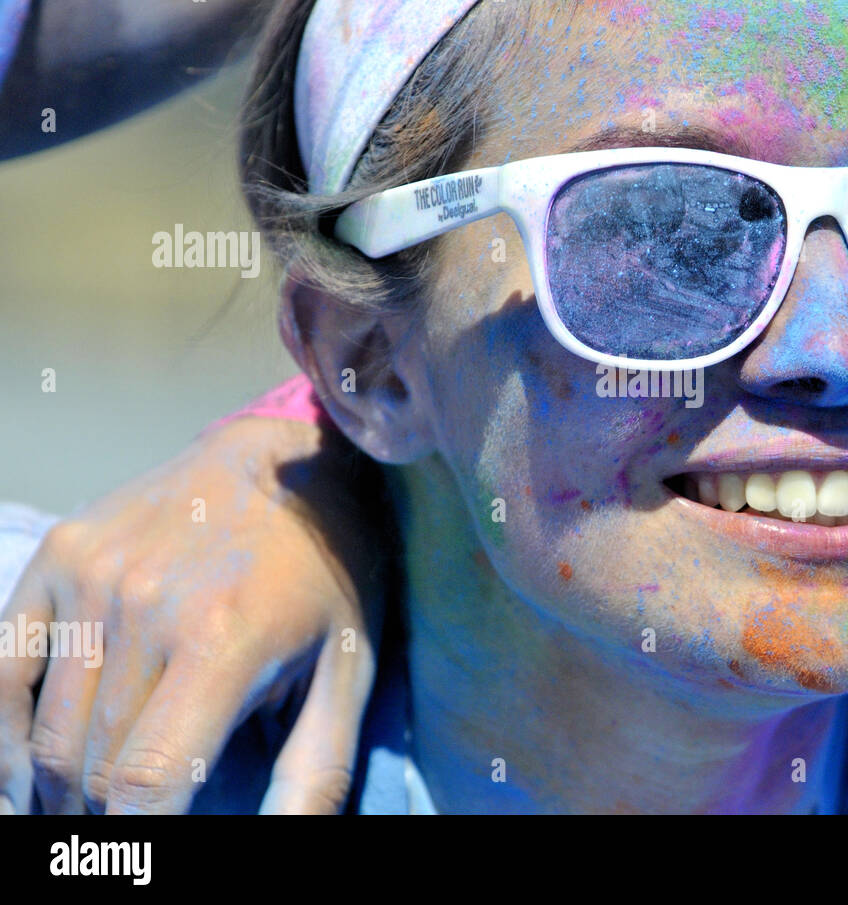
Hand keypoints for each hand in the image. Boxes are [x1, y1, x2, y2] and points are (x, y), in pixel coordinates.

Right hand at [0, 417, 389, 813]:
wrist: (291, 461)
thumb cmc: (328, 577)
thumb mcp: (347, 673)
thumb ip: (313, 774)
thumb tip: (281, 846)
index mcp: (225, 640)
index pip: (150, 782)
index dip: (141, 841)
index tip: (149, 852)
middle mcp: (147, 606)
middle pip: (96, 768)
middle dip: (112, 820)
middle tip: (137, 825)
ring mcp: (93, 577)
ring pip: (50, 734)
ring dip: (64, 790)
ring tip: (94, 808)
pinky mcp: (60, 554)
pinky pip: (1, 672)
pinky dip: (6, 736)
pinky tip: (26, 773)